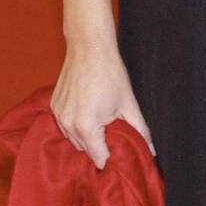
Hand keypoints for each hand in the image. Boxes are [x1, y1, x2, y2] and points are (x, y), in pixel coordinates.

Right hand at [51, 40, 155, 168]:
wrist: (89, 47)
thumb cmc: (110, 73)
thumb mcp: (128, 103)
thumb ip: (140, 129)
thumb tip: (151, 150)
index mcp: (87, 127)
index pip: (99, 158)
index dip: (112, 157)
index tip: (121, 151)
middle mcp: (68, 125)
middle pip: (86, 150)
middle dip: (100, 146)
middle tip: (114, 131)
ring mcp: (58, 116)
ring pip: (74, 139)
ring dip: (87, 137)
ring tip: (102, 120)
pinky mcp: (54, 107)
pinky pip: (65, 126)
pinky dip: (76, 124)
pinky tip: (89, 110)